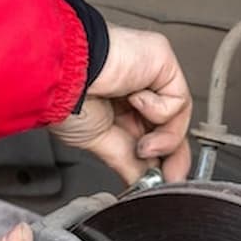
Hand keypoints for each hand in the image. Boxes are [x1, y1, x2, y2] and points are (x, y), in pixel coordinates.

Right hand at [51, 25, 191, 183]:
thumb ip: (129, 163)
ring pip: (179, 115)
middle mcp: (137, 87)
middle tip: (167, 174)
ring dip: (164, 139)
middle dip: (172, 154)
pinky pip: (178, 97)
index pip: (156, 133)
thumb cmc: (63, 98)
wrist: (61, 78)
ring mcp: (151, 71)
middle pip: (173, 125)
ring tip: (141, 143)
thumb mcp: (102, 145)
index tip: (167, 179)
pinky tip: (134, 100)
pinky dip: (159, 110)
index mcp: (121, 106)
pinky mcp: (161, 58)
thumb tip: (146, 182)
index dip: (166, 158)